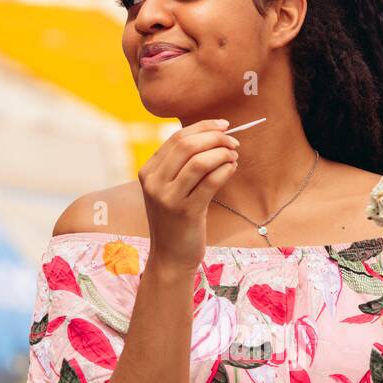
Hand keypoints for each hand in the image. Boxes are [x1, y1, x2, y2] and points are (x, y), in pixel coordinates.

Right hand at [138, 119, 240, 272]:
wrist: (170, 257)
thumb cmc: (176, 221)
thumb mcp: (170, 190)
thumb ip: (181, 165)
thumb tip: (212, 135)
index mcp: (148, 171)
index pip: (177, 138)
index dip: (204, 127)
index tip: (224, 126)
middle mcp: (154, 182)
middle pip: (188, 145)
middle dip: (216, 138)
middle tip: (233, 142)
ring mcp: (167, 198)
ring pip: (199, 161)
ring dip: (222, 154)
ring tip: (233, 157)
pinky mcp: (185, 212)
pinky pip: (211, 181)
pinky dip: (226, 170)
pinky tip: (232, 169)